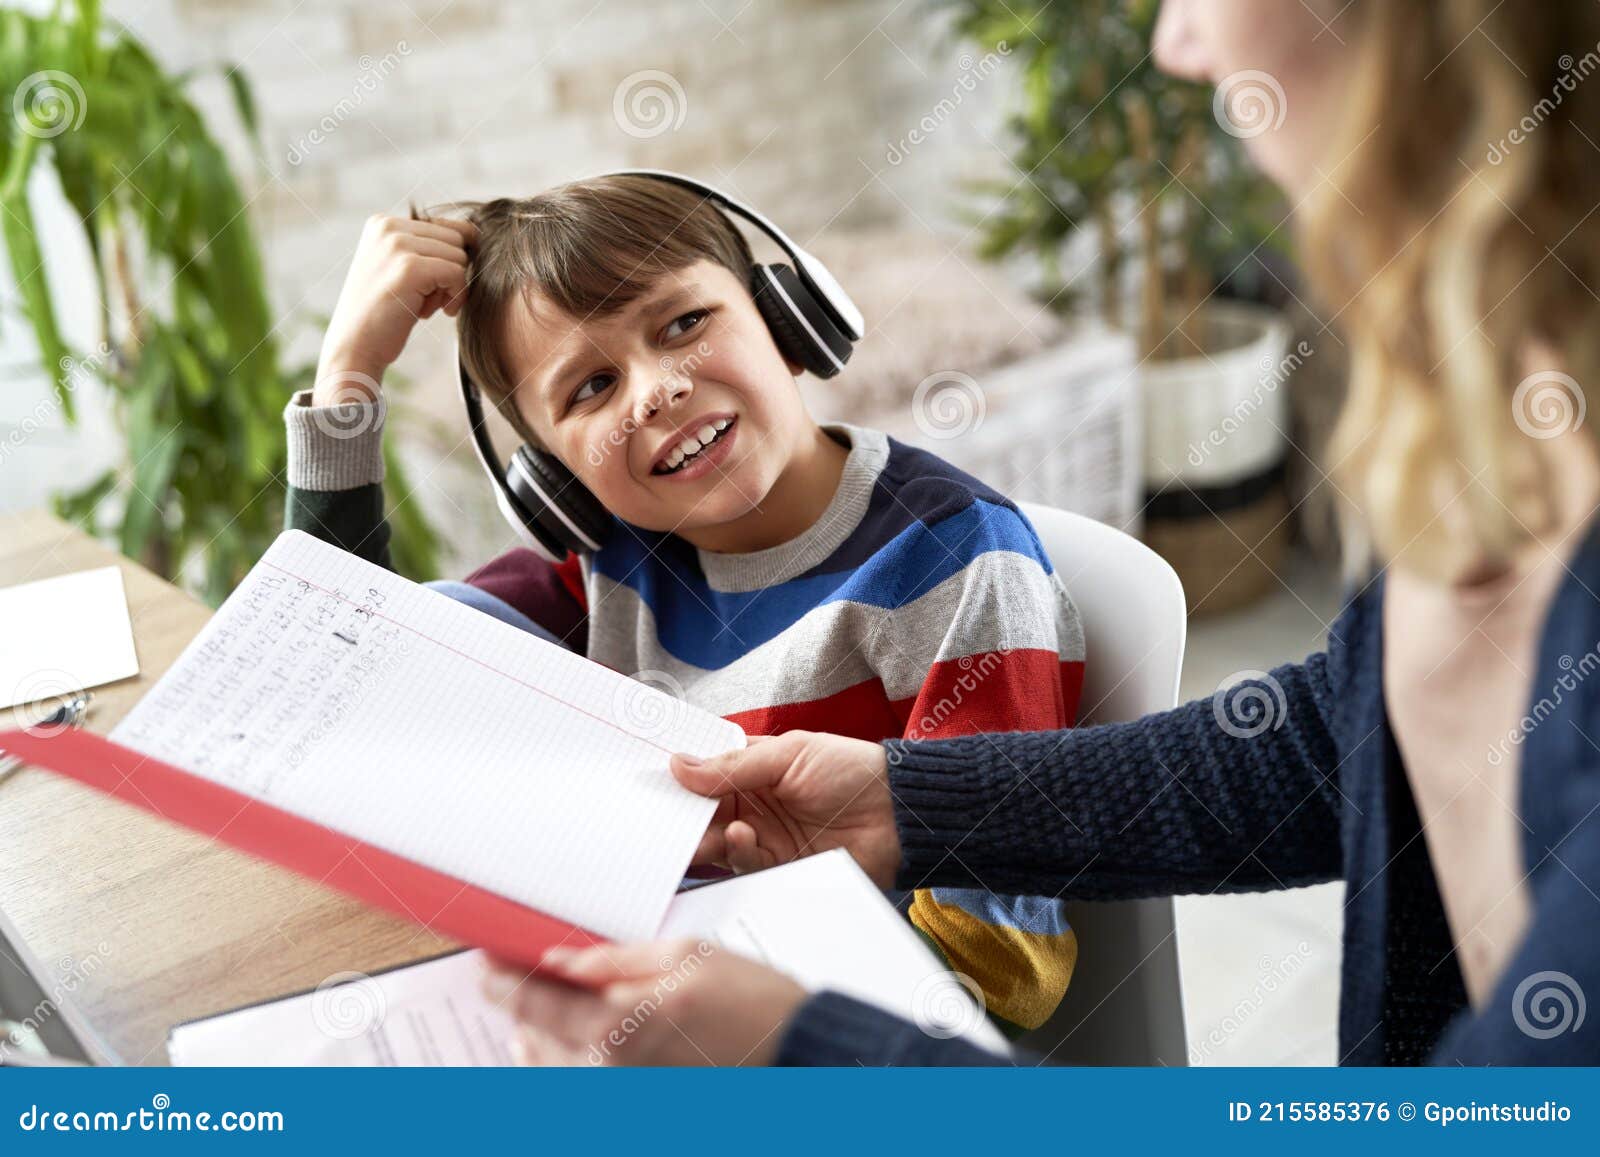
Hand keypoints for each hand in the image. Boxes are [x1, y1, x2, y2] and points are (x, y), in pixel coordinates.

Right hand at [313, 212, 478, 404]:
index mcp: (384, 222)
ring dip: (450, 288)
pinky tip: (431, 313)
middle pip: (456, 240)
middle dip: (450, 272)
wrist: (355, 347)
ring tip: (422, 305)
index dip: (446, 261)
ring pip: (460, 258)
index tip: (424, 287)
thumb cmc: (384, 314)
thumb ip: (426, 247)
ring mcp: (398, 244)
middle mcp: (388, 226)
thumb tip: (476, 233)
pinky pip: (457, 274)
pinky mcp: (410, 268)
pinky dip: (455, 297)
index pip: (447, 227)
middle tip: (424, 299)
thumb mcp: (399, 268)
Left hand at [483, 941, 806, 1065]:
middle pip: (533, 1041)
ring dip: (539, 1039)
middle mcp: (610, 1072)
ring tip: (542, 1012)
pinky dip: (566, 1064)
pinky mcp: (635, 1109)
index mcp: (620, 1024)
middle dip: (521, 1008)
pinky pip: (581, 1087)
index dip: (502, 980)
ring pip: (551, 1070)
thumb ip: (615, 958)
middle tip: (512, 978)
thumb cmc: (752, 1001)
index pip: (534, 1004)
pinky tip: (572, 1044)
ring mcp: (621, 1097)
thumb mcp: (685, 956)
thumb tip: (560, 959)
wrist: (797, 1057)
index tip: (486, 962)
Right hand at [671, 730, 900, 887]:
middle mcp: (751, 805)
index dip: (677, 781)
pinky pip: (744, 864)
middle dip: (680, 818)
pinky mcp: (777, 868)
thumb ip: (733, 765)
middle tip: (655, 821)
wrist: (898, 814)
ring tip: (701, 833)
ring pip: (716, 843)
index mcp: (751, 771)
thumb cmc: (851, 770)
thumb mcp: (789, 755)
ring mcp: (763, 838)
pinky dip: (737, 852)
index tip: (648, 783)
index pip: (703, 777)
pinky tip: (742, 836)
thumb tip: (678, 764)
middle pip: (702, 815)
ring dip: (703, 839)